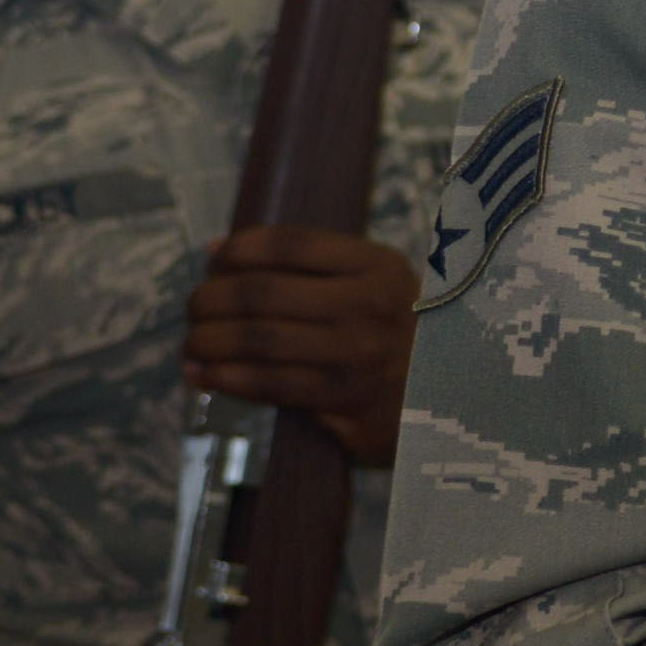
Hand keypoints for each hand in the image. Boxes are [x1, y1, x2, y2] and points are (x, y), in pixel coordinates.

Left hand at [186, 226, 417, 466]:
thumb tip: (218, 252)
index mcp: (378, 267)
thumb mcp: (376, 285)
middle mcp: (369, 307)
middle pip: (263, 293)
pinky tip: (204, 375)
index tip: (213, 258)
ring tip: (191, 344)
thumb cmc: (398, 335)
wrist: (454, 399)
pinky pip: (268, 384)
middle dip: (210, 299)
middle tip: (194, 308)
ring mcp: (358, 356)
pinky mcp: (345, 401)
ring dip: (208, 341)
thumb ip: (309, 267)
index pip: (291, 245)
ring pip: (258, 341)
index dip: (239, 248)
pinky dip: (225, 378)